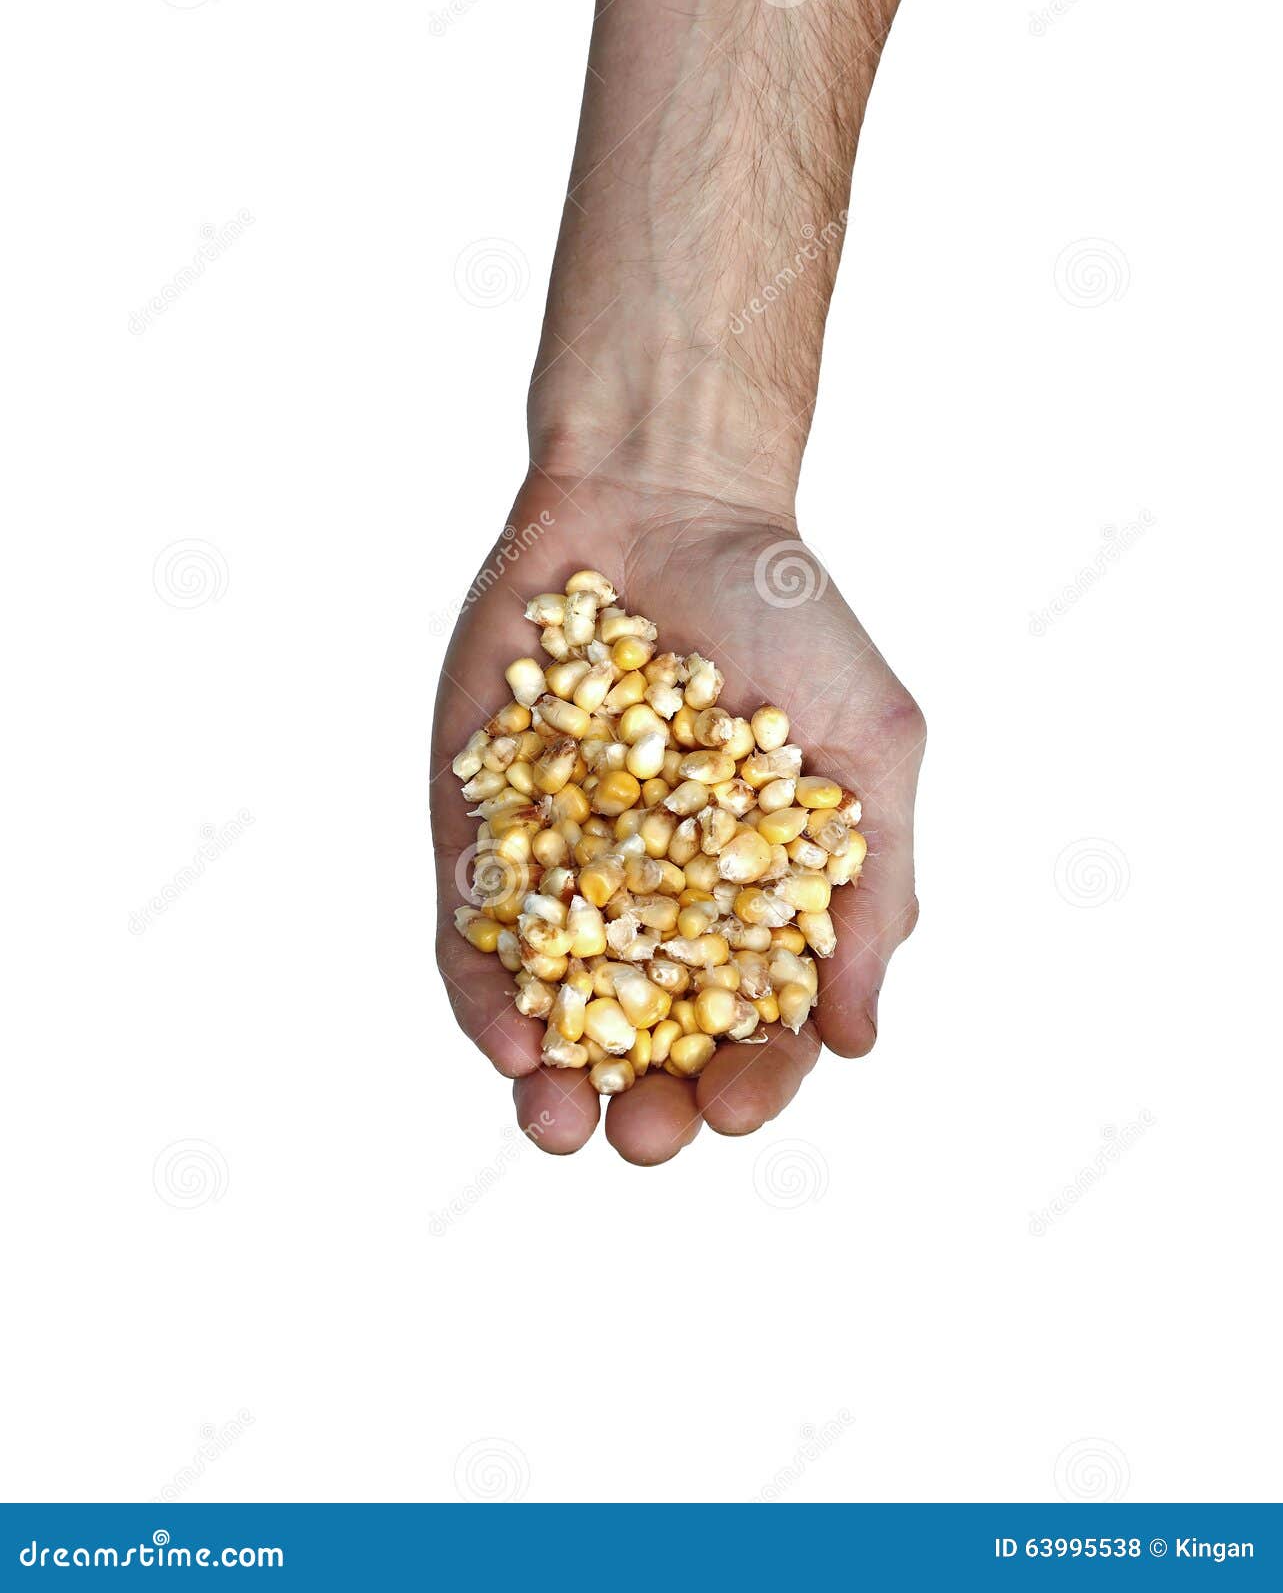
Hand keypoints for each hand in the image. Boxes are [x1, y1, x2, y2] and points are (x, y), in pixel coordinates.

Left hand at [431, 463, 924, 1164]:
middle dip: (646, 1107)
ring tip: (557, 1123)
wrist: (667, 503)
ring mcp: (562, 869)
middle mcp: (654, 901)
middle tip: (644, 1137)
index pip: (754, 1025)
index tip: (742, 1106)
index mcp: (751, 900)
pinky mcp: (480, 828)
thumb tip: (858, 1039)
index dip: (754, 1080)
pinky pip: (472, 931)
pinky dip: (484, 991)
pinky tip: (505, 1036)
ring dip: (551, 1082)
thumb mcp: (872, 747)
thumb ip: (876, 888)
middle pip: (645, 1041)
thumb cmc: (793, 617)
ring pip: (549, 1008)